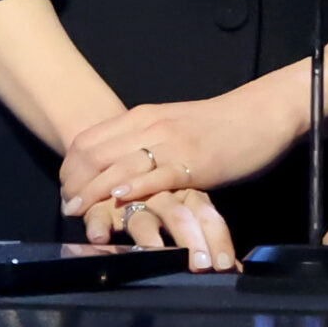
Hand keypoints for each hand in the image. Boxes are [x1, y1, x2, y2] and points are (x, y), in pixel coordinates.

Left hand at [60, 83, 302, 215]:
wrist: (262, 112)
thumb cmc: (220, 123)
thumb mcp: (174, 124)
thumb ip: (146, 139)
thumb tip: (118, 165)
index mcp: (143, 115)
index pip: (89, 139)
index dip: (70, 167)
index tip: (65, 189)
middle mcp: (152, 125)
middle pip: (96, 154)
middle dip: (76, 184)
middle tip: (67, 209)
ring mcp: (172, 144)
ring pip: (120, 166)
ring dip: (95, 193)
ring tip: (80, 214)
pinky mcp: (194, 162)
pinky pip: (157, 176)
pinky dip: (134, 189)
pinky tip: (120, 201)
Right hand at [83, 187, 236, 272]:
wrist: (118, 160)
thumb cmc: (161, 193)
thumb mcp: (185, 206)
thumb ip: (207, 236)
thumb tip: (237, 270)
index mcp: (186, 192)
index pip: (207, 216)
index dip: (217, 239)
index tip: (225, 265)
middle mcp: (162, 195)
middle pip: (179, 216)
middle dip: (190, 240)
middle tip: (199, 265)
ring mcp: (131, 200)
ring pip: (142, 218)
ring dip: (149, 237)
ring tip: (156, 251)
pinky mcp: (101, 205)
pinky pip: (98, 215)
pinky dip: (97, 225)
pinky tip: (98, 238)